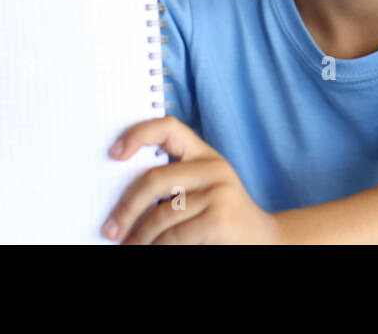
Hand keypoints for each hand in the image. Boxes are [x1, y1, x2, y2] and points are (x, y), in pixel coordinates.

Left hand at [104, 116, 282, 243]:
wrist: (267, 241)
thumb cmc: (224, 219)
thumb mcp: (201, 192)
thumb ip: (174, 183)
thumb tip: (122, 196)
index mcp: (204, 154)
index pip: (168, 127)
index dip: (138, 134)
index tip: (114, 154)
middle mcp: (213, 167)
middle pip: (154, 179)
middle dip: (126, 208)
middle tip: (110, 229)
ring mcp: (219, 192)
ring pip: (161, 214)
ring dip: (139, 237)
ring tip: (128, 246)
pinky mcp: (219, 218)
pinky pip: (174, 235)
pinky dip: (157, 247)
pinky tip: (151, 250)